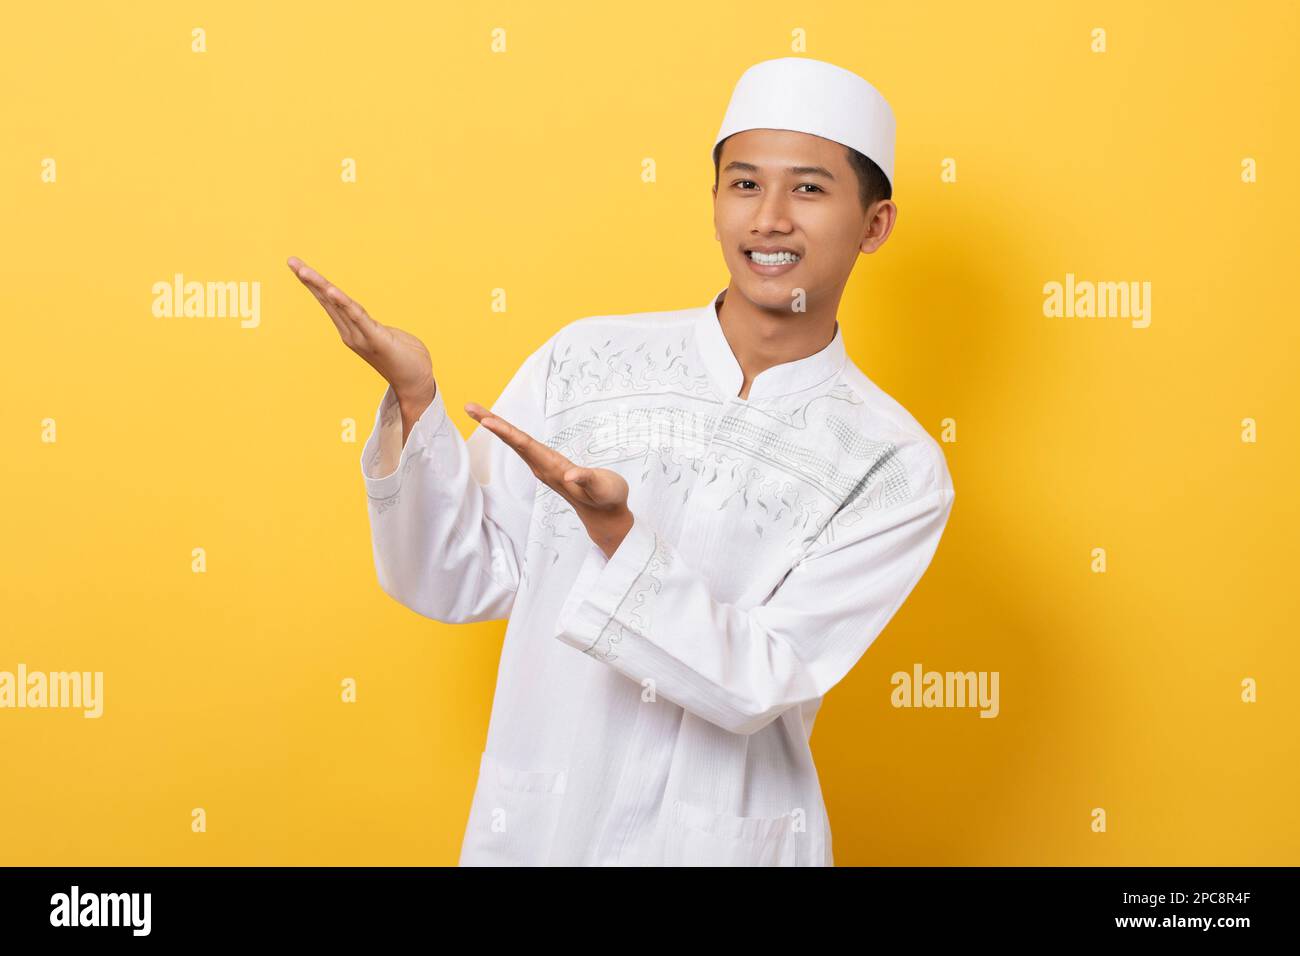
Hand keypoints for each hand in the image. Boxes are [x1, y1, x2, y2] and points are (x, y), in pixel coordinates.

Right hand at [286, 256, 436, 425]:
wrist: (417, 385)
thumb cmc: (407, 359)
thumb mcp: (388, 336)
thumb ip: (376, 327)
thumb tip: (375, 324)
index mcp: (354, 329)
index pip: (331, 302)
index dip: (315, 284)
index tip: (298, 266)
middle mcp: (352, 333)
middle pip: (327, 301)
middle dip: (310, 280)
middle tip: (291, 261)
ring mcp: (361, 337)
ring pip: (338, 306)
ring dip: (320, 286)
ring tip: (304, 271)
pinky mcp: (376, 340)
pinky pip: (358, 318)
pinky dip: (344, 304)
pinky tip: (331, 291)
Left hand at [465, 402, 633, 558]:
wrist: (605, 516)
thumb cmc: (607, 499)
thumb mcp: (602, 488)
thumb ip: (586, 480)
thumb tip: (569, 476)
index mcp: (554, 468)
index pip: (526, 446)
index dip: (506, 432)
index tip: (486, 421)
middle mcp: (543, 467)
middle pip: (513, 441)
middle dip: (491, 423)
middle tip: (469, 407)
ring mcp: (544, 467)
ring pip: (516, 443)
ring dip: (497, 427)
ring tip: (479, 413)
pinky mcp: (548, 466)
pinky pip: (524, 446)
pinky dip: (509, 434)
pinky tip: (500, 428)